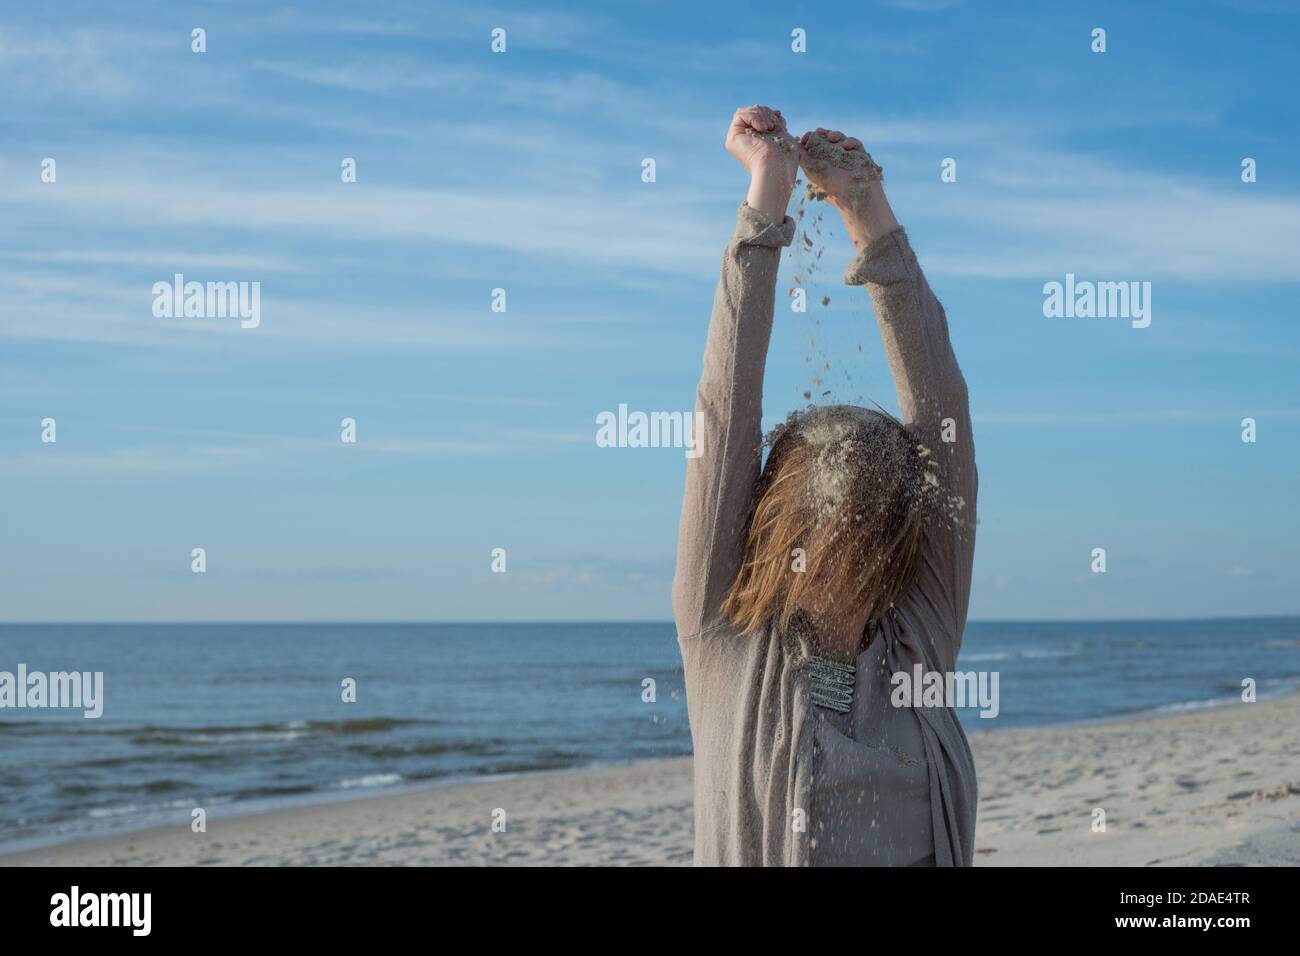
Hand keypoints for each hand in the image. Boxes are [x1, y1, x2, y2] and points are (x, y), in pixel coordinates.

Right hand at [726, 105, 797, 220]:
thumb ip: (777, 124)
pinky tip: (763, 129)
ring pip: (745, 112)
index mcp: (756, 139)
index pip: (758, 115)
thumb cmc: (784, 156)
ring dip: (761, 115)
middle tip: (773, 125)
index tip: (778, 115)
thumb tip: (777, 112)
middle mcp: (744, 140)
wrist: (777, 166)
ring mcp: (737, 140)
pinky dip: (754, 117)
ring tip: (770, 128)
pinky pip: (740, 115)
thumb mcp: (783, 134)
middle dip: (765, 112)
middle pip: (751, 112)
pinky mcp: (732, 138)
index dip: (768, 112)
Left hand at [799, 128, 896, 249]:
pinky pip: (857, 144)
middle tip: (819, 131)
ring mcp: (848, 156)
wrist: (854, 200)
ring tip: (831, 137)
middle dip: (823, 134)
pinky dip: (851, 142)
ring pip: (842, 139)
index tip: (806, 137)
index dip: (811, 138)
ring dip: (836, 135)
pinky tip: (846, 146)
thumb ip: (803, 158)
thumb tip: (794, 144)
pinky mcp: (860, 155)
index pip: (816, 145)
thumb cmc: (832, 188)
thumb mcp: (812, 172)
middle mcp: (834, 158)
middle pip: (828, 139)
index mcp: (822, 161)